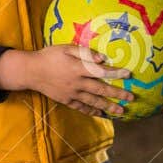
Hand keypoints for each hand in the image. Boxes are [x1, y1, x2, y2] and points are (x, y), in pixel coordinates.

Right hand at [0, 45, 132, 117]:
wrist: (31, 71)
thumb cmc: (49, 56)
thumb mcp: (66, 48)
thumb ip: (85, 53)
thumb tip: (102, 58)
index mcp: (78, 68)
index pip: (101, 71)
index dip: (116, 72)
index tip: (129, 74)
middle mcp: (77, 83)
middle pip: (100, 89)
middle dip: (117, 93)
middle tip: (131, 97)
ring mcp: (72, 94)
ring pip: (93, 101)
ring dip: (108, 106)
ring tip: (121, 111)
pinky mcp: (66, 100)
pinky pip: (82, 107)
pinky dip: (92, 111)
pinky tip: (102, 114)